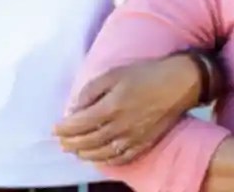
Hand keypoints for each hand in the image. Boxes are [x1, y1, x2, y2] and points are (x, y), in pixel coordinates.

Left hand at [54, 55, 200, 164]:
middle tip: (61, 142)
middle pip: (89, 141)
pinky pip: (121, 157)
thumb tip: (75, 108)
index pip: (80, 124)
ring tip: (75, 151)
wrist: (178, 83)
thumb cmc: (145, 74)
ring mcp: (133, 138)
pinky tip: (99, 158)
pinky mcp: (144, 143)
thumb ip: (91, 91)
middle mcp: (121, 126)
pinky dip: (106, 160)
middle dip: (71, 143)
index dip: (65, 128)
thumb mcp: (114, 73)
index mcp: (111, 107)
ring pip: (103, 153)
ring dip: (85, 154)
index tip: (55, 128)